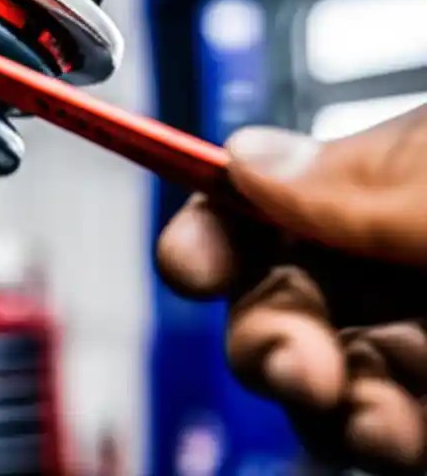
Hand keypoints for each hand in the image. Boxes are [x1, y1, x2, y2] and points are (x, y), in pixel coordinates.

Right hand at [157, 105, 426, 472]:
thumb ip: (374, 177)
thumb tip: (249, 159)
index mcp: (410, 180)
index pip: (280, 193)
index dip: (218, 225)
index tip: (189, 265)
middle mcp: (410, 255)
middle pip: (287, 295)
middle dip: (264, 331)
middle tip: (291, 362)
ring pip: (329, 373)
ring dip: (314, 395)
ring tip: (346, 407)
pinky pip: (385, 428)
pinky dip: (369, 435)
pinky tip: (383, 432)